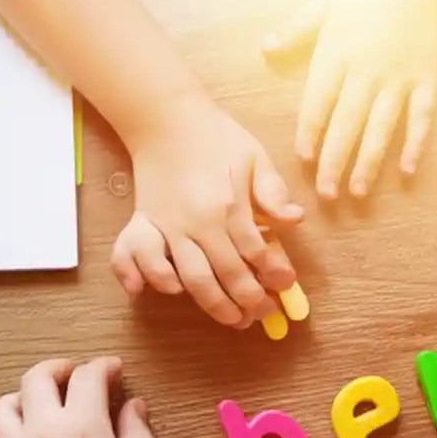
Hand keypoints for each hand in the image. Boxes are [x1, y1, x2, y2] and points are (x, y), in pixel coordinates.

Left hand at [0, 357, 154, 437]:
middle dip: (56, 369)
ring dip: (20, 400)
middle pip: (37, 378)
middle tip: (70, 374)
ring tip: (34, 407)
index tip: (112, 370)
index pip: (88, 376)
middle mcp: (42, 431)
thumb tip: (133, 405)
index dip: (103, 366)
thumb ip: (137, 433)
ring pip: (1, 408)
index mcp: (84, 425)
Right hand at [111, 95, 303, 327]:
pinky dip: (153, 280)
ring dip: (214, 305)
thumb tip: (294, 219)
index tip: (286, 287)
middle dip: (248, 301)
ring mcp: (169, 226)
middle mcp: (199, 221)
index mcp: (229, 205)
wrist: (164, 118)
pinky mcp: (145, 224)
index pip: (256, 252)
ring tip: (234, 319)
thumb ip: (273, 192)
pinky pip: (142, 259)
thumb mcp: (254, 157)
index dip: (273, 275)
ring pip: (191, 279)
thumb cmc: (215, 138)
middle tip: (262, 314)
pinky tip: (171, 292)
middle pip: (226, 274)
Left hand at [263, 0, 436, 198]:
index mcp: (337, 54)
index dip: (309, 133)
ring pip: (380, 128)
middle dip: (333, 161)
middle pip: (346, 124)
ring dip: (367, 162)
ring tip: (356, 191)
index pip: (318, 103)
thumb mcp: (325, 1)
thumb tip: (265, 48)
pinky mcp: (428, 78)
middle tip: (325, 194)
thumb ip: (295, 29)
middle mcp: (367, 71)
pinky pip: (421, 117)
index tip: (303, 159)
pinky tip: (407, 170)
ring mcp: (400, 78)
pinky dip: (415, 144)